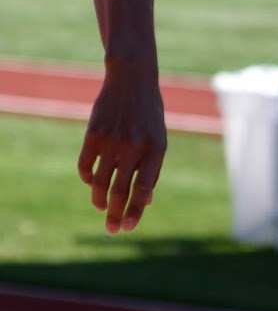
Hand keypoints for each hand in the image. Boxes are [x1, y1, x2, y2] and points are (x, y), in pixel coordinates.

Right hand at [77, 71, 166, 233]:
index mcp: (155, 150)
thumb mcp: (159, 140)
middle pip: (120, 190)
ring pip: (100, 182)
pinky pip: (85, 166)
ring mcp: (112, 141)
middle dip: (115, 214)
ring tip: (101, 209)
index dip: (135, 210)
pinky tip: (92, 185)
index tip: (128, 227)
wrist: (132, 80)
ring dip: (99, 200)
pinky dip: (88, 180)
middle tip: (111, 230)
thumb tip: (147, 202)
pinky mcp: (93, 135)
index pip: (144, 189)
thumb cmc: (149, 115)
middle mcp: (133, 148)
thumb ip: (152, 170)